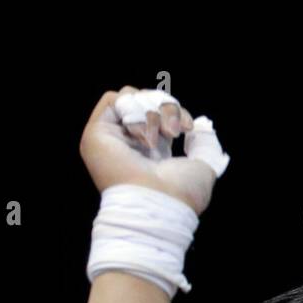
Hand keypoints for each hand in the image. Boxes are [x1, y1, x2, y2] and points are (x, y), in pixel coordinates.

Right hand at [79, 86, 222, 216]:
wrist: (158, 204)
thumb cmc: (181, 194)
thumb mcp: (204, 166)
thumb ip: (205, 143)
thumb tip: (202, 125)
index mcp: (154, 152)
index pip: (159, 113)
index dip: (175, 111)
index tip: (189, 127)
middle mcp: (131, 144)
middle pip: (145, 100)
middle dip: (165, 107)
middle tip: (174, 132)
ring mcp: (113, 138)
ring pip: (131, 97)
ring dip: (151, 111)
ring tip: (158, 137)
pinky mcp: (97, 133)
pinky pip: (114, 100)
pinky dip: (134, 109)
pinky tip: (143, 136)